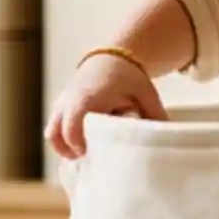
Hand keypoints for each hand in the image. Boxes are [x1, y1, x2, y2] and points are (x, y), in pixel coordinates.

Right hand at [44, 52, 168, 159]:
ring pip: (51, 135)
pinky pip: (53, 131)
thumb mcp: (145, 93)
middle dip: (71, 151)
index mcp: (89, 97)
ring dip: (65, 148)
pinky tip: (82, 146)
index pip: (72, 126)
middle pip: (56, 135)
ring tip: (87, 154)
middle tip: (92, 158)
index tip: (89, 154)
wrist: (108, 60)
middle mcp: (69, 100)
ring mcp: (61, 105)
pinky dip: (63, 141)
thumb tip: (167, 139)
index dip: (77, 145)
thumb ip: (155, 116)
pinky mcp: (59, 109)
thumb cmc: (127, 78)